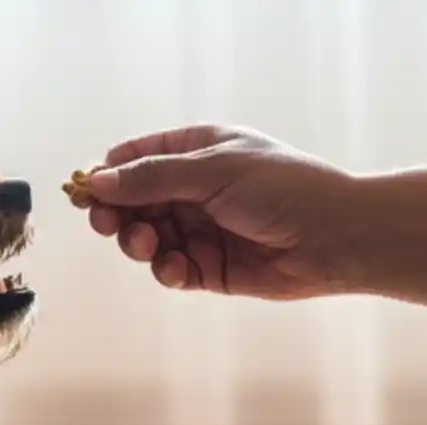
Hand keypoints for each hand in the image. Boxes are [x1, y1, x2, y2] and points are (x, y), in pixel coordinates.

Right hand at [86, 125, 355, 299]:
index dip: (109, 173)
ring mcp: (202, 230)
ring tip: (146, 247)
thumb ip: (151, 177)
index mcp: (198, 150)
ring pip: (147, 238)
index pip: (136, 157)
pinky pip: (172, 270)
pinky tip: (177, 269)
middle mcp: (196, 189)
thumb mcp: (212, 170)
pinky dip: (167, 271)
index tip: (88, 191)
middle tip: (106, 224)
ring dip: (138, 244)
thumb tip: (97, 180)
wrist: (338, 238)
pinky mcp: (211, 269)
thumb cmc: (283, 189)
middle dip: (116, 213)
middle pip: (134, 201)